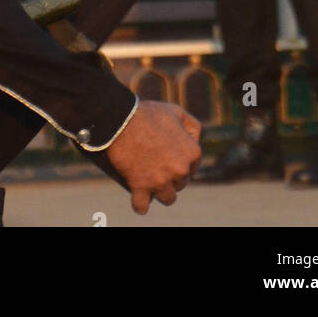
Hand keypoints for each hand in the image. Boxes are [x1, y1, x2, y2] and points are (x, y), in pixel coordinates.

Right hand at [105, 100, 201, 214]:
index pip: (193, 168)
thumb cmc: (147, 114)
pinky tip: (138, 197)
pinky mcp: (141, 188)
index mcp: (192, 152)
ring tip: (150, 181)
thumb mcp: (175, 111)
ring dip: (159, 191)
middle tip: (156, 164)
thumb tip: (196, 139)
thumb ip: (192, 125)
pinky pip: (142, 207)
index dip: (181, 163)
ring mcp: (161, 181)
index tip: (169, 158)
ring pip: (167, 198)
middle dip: (170, 177)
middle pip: (180, 184)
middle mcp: (180, 170)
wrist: (120, 119)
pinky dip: (139, 204)